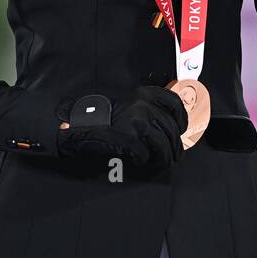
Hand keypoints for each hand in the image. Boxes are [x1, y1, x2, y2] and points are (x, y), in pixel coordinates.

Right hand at [57, 86, 187, 168]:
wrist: (75, 126)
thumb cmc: (98, 117)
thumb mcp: (126, 104)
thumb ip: (145, 109)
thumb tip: (166, 125)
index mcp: (142, 94)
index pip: (174, 103)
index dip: (181, 119)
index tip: (181, 129)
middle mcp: (142, 105)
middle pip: (171, 129)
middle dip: (174, 146)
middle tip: (173, 156)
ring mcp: (136, 121)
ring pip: (163, 144)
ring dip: (163, 157)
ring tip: (159, 162)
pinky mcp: (128, 138)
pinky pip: (146, 154)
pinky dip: (145, 161)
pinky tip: (139, 161)